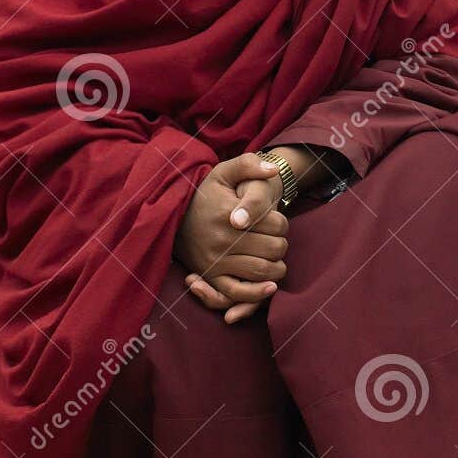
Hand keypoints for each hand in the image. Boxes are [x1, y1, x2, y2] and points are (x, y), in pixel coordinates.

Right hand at [175, 152, 288, 324]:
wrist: (175, 216)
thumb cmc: (206, 193)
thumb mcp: (223, 172)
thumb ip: (249, 164)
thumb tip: (273, 170)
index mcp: (229, 214)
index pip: (275, 224)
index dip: (282, 222)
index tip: (274, 219)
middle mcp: (222, 240)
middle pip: (273, 248)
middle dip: (281, 242)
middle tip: (275, 238)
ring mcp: (216, 261)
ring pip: (262, 270)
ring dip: (276, 266)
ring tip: (274, 257)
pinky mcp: (211, 276)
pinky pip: (238, 292)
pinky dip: (258, 292)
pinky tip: (270, 285)